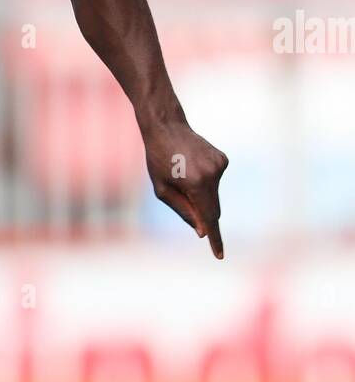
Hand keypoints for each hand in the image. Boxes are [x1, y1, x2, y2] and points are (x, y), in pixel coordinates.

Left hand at [141, 120, 228, 258]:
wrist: (167, 127)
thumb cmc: (158, 159)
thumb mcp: (163, 190)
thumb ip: (184, 211)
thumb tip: (202, 231)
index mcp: (196, 183)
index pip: (209, 218)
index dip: (214, 239)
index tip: (219, 255)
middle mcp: (213, 174)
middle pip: (213, 208)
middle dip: (202, 214)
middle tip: (181, 197)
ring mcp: (220, 165)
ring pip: (213, 194)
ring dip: (200, 194)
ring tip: (181, 173)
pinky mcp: (223, 159)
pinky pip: (214, 181)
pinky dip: (204, 182)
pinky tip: (190, 166)